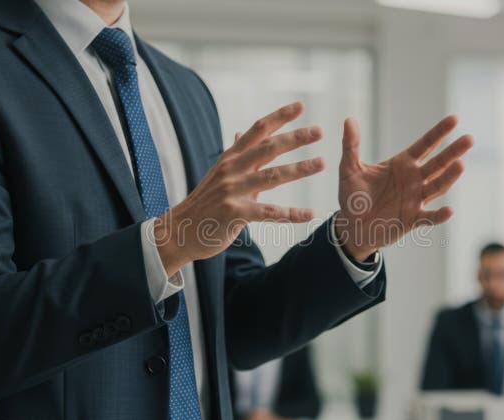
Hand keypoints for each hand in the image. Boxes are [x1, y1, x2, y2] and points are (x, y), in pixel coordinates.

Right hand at [154, 102, 324, 272]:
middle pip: (268, 148)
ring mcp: (232, 190)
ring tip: (321, 163)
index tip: (300, 105)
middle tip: (319, 131)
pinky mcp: (235, 213)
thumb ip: (235, 154)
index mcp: (231, 158)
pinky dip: (291, 214)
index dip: (279, 116)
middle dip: (295, 138)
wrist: (181, 230)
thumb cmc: (204, 202)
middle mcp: (232, 169)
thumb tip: (238, 132)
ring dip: (299, 169)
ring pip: (272, 176)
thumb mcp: (218, 173)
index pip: (257, 130)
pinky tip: (309, 214)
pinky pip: (269, 213)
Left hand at [335, 115, 472, 260]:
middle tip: (469, 139)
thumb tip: (349, 120)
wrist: (352, 227)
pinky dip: (439, 215)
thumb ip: (351, 146)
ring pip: (437, 187)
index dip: (439, 133)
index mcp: (402, 164)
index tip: (454, 119)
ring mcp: (416, 200)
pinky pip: (429, 217)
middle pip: (438, 163)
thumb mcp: (349, 169)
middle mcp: (414, 180)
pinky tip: (449, 210)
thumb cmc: (353, 196)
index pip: (425, 145)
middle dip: (453, 152)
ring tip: (460, 165)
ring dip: (448, 177)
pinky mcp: (412, 220)